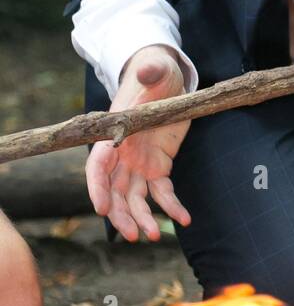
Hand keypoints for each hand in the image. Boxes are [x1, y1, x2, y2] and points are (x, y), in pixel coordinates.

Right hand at [86, 44, 192, 242]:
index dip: (97, 187)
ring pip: (134, 197)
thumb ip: (151, 71)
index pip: (98, 165)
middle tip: (132, 235)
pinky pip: (162, 192)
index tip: (101, 208)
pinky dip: (171, 207)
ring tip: (152, 236)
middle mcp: (122, 153)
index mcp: (114, 133)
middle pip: (114, 190)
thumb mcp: (155, 70)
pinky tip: (184, 219)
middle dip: (120, 214)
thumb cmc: (155, 74)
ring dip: (141, 218)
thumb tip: (148, 69)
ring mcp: (138, 163)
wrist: (165, 79)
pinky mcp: (158, 166)